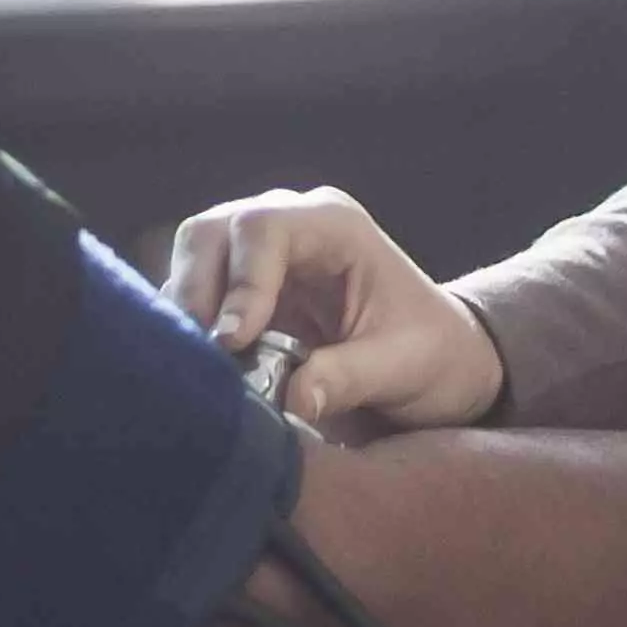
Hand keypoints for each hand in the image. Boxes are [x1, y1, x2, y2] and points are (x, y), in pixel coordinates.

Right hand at [160, 187, 504, 431]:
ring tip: (198, 370)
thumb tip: (293, 400)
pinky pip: (196, 299)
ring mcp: (260, 257)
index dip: (240, 282)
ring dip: (186, 315)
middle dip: (196, 295)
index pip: (263, 228)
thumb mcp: (403, 368)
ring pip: (192, 262)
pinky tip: (202, 372)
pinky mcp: (243, 292)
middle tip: (201, 359)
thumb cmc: (433, 355)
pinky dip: (190, 332)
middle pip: (211, 234)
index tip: (234, 342)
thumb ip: (348, 378)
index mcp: (334, 226)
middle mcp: (290, 227)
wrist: (440, 361)